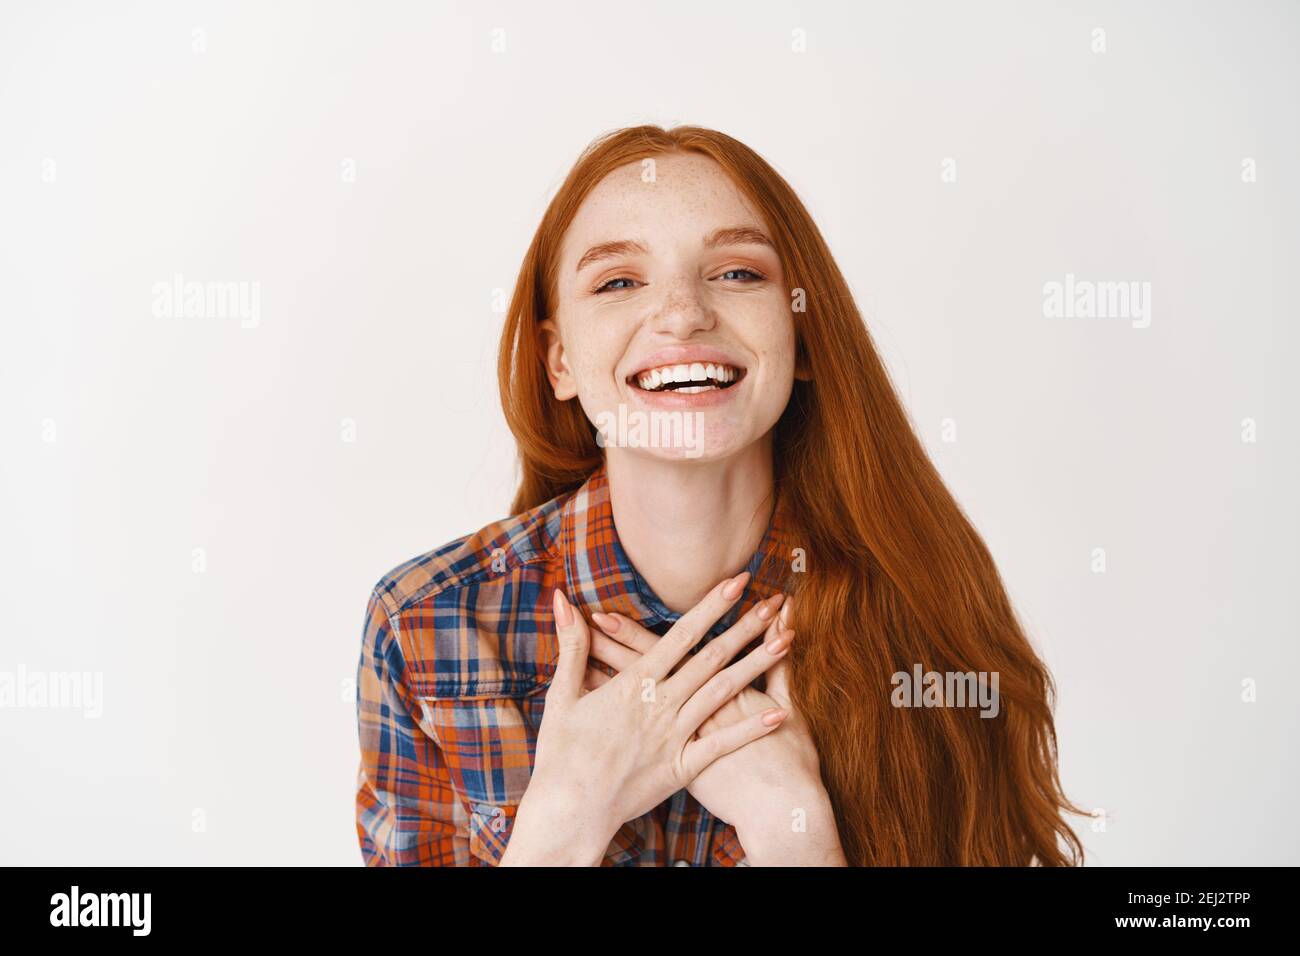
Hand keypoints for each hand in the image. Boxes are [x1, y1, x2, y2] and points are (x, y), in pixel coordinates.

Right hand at [502, 571, 790, 864]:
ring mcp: (675, 736)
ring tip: (786, 642)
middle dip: (745, 627)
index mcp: (634, 683)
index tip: (735, 582)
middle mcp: (661, 704)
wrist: (569, 811)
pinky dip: (751, 729)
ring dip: (756, 665)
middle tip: (774, 603)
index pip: (681, 634)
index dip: (711, 606)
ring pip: (723, 693)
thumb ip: (572, 646)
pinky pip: (723, 745)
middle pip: (712, 658)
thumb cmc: (560, 754)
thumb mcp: (562, 695)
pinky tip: (779, 713)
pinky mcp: (682, 767)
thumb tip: (562, 600)